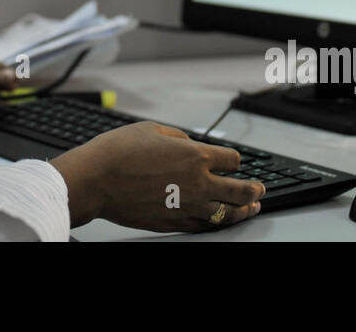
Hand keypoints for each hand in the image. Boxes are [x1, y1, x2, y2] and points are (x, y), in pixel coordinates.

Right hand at [49, 121, 263, 231]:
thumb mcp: (152, 129)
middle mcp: (198, 184)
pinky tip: (220, 221)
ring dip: (243, 211)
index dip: (234, 160)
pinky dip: (216, 223)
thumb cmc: (119, 152)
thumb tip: (190, 144)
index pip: (231, 160)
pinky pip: (204, 226)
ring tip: (252, 209)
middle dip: (254, 190)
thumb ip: (179, 137)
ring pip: (227, 214)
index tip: (232, 161)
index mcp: (195, 156)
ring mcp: (187, 207)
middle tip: (259, 190)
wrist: (96, 180)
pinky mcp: (174, 222)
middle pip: (240, 191)